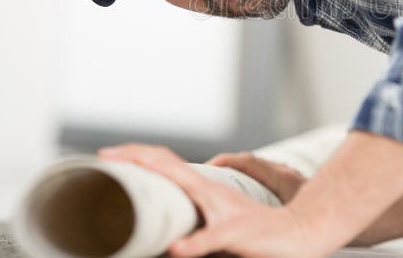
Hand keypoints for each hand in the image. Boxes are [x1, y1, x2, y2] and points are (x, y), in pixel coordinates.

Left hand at [98, 144, 319, 257]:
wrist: (295, 232)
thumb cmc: (254, 228)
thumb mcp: (217, 215)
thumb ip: (194, 207)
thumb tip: (169, 217)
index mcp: (204, 187)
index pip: (166, 162)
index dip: (137, 154)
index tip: (108, 153)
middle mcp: (210, 192)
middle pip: (169, 165)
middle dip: (137, 157)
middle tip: (106, 155)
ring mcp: (222, 211)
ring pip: (188, 190)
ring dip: (162, 181)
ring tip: (133, 179)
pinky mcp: (234, 234)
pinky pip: (211, 238)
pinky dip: (193, 243)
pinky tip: (177, 249)